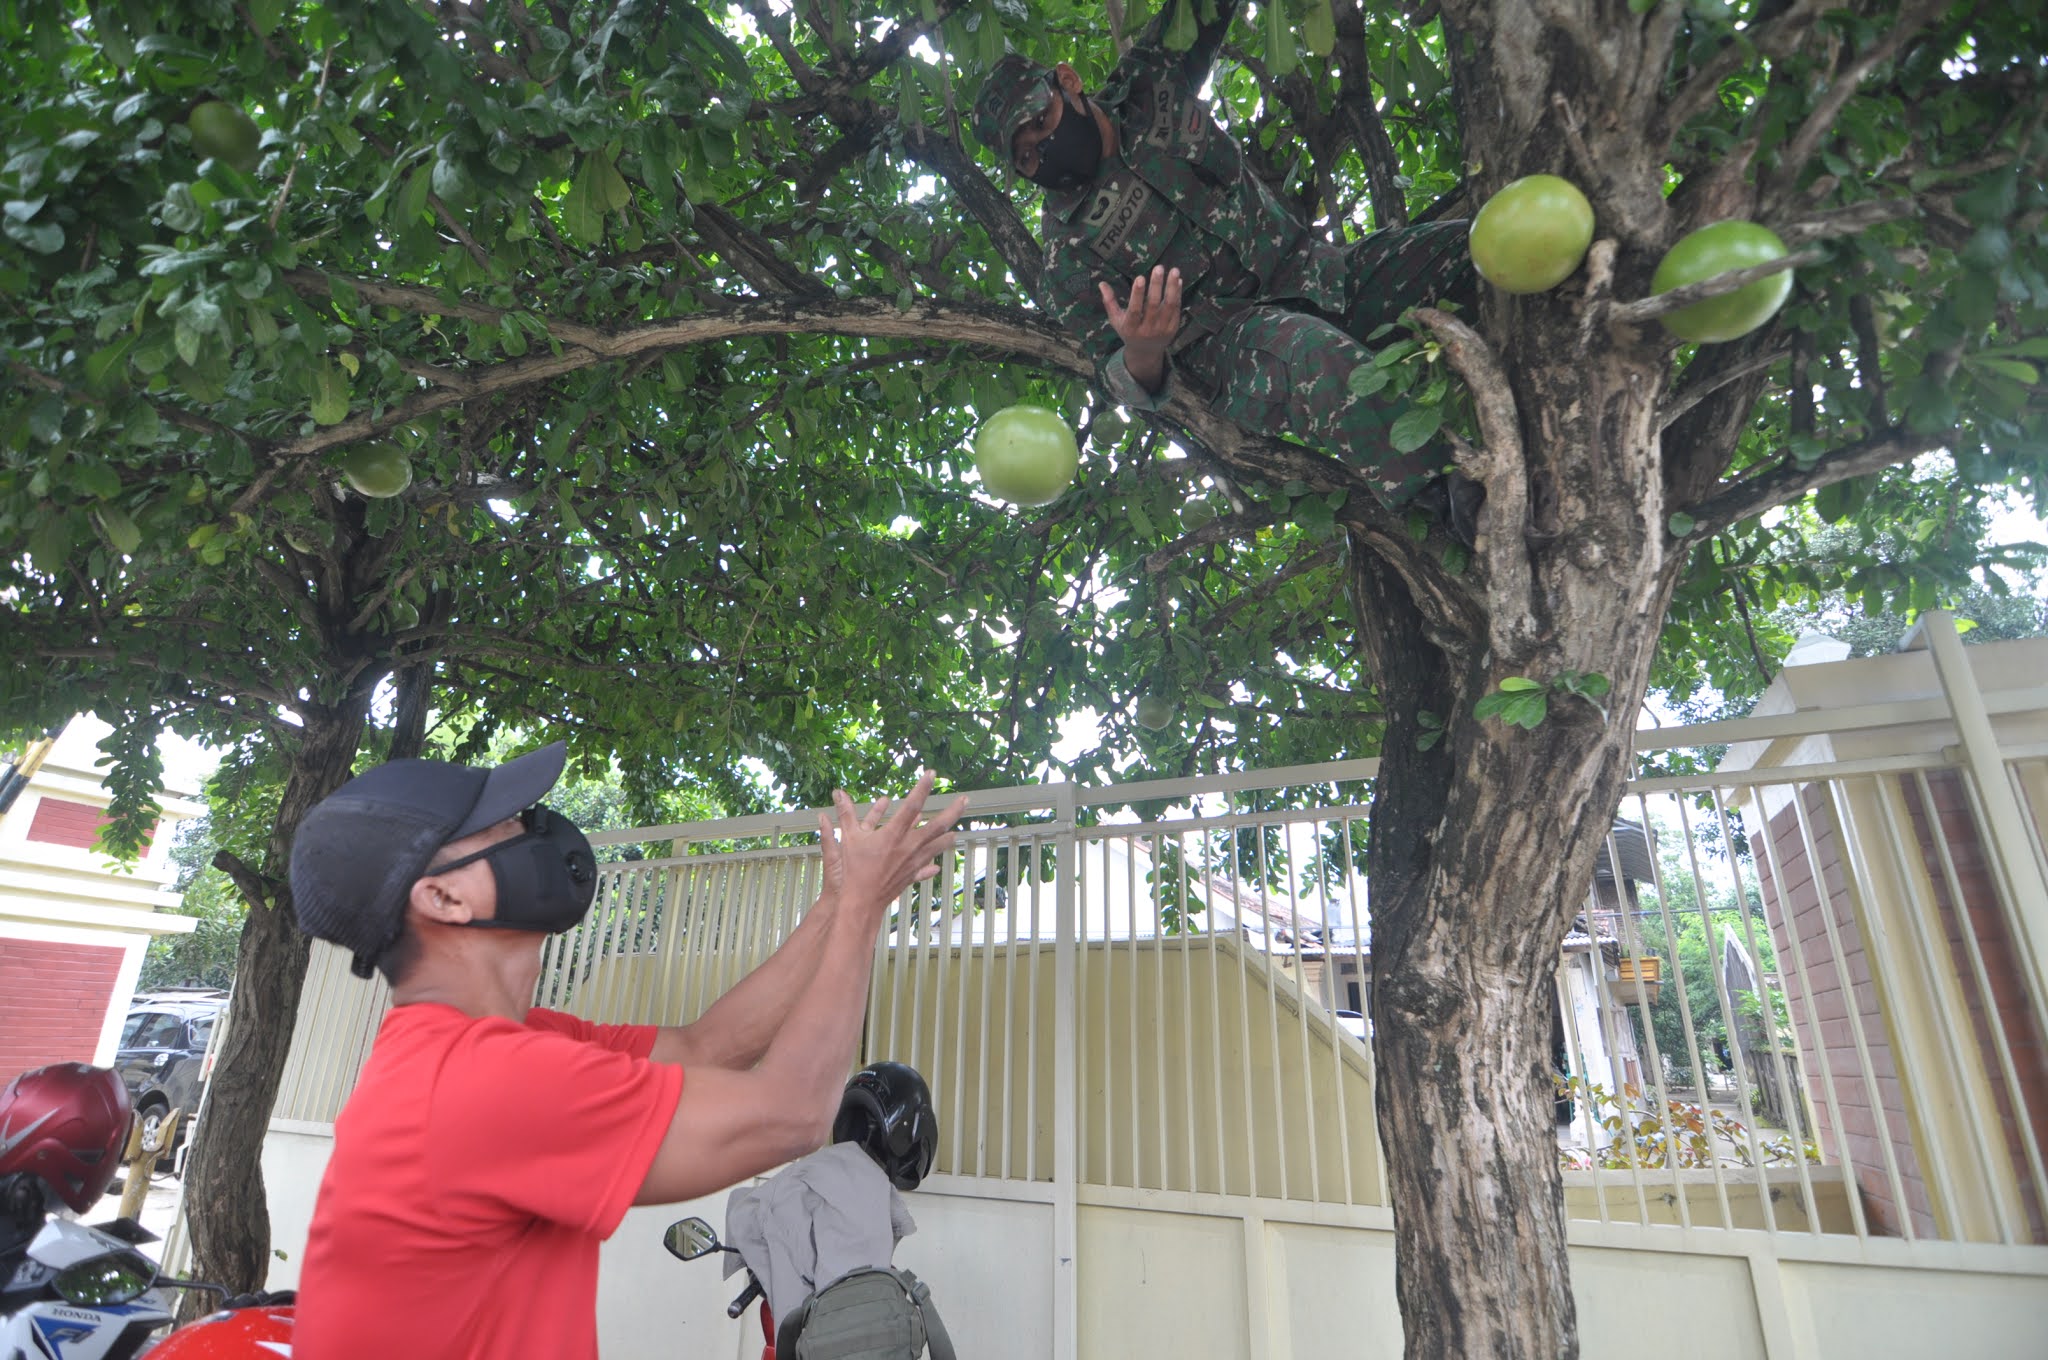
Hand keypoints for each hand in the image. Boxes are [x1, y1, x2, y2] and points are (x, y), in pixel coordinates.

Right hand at [817, 770, 968, 916]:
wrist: (862, 900)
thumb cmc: (854, 869)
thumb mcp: (847, 837)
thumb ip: (845, 813)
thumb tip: (838, 793)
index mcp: (894, 833)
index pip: (912, 805)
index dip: (923, 788)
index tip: (932, 774)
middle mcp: (909, 846)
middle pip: (937, 825)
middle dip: (953, 811)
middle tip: (966, 800)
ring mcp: (914, 861)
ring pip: (937, 846)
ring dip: (947, 837)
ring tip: (956, 831)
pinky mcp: (912, 875)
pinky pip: (926, 868)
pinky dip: (932, 865)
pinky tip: (937, 865)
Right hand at [1099, 266, 1182, 357]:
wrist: (1146, 352)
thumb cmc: (1128, 331)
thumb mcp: (1116, 320)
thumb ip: (1109, 302)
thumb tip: (1101, 283)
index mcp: (1131, 328)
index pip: (1135, 310)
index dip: (1137, 294)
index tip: (1140, 277)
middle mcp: (1147, 330)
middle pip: (1153, 305)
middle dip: (1156, 285)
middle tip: (1159, 268)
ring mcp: (1161, 330)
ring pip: (1168, 306)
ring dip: (1171, 287)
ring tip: (1174, 270)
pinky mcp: (1173, 328)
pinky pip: (1176, 309)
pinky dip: (1177, 294)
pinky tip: (1178, 281)